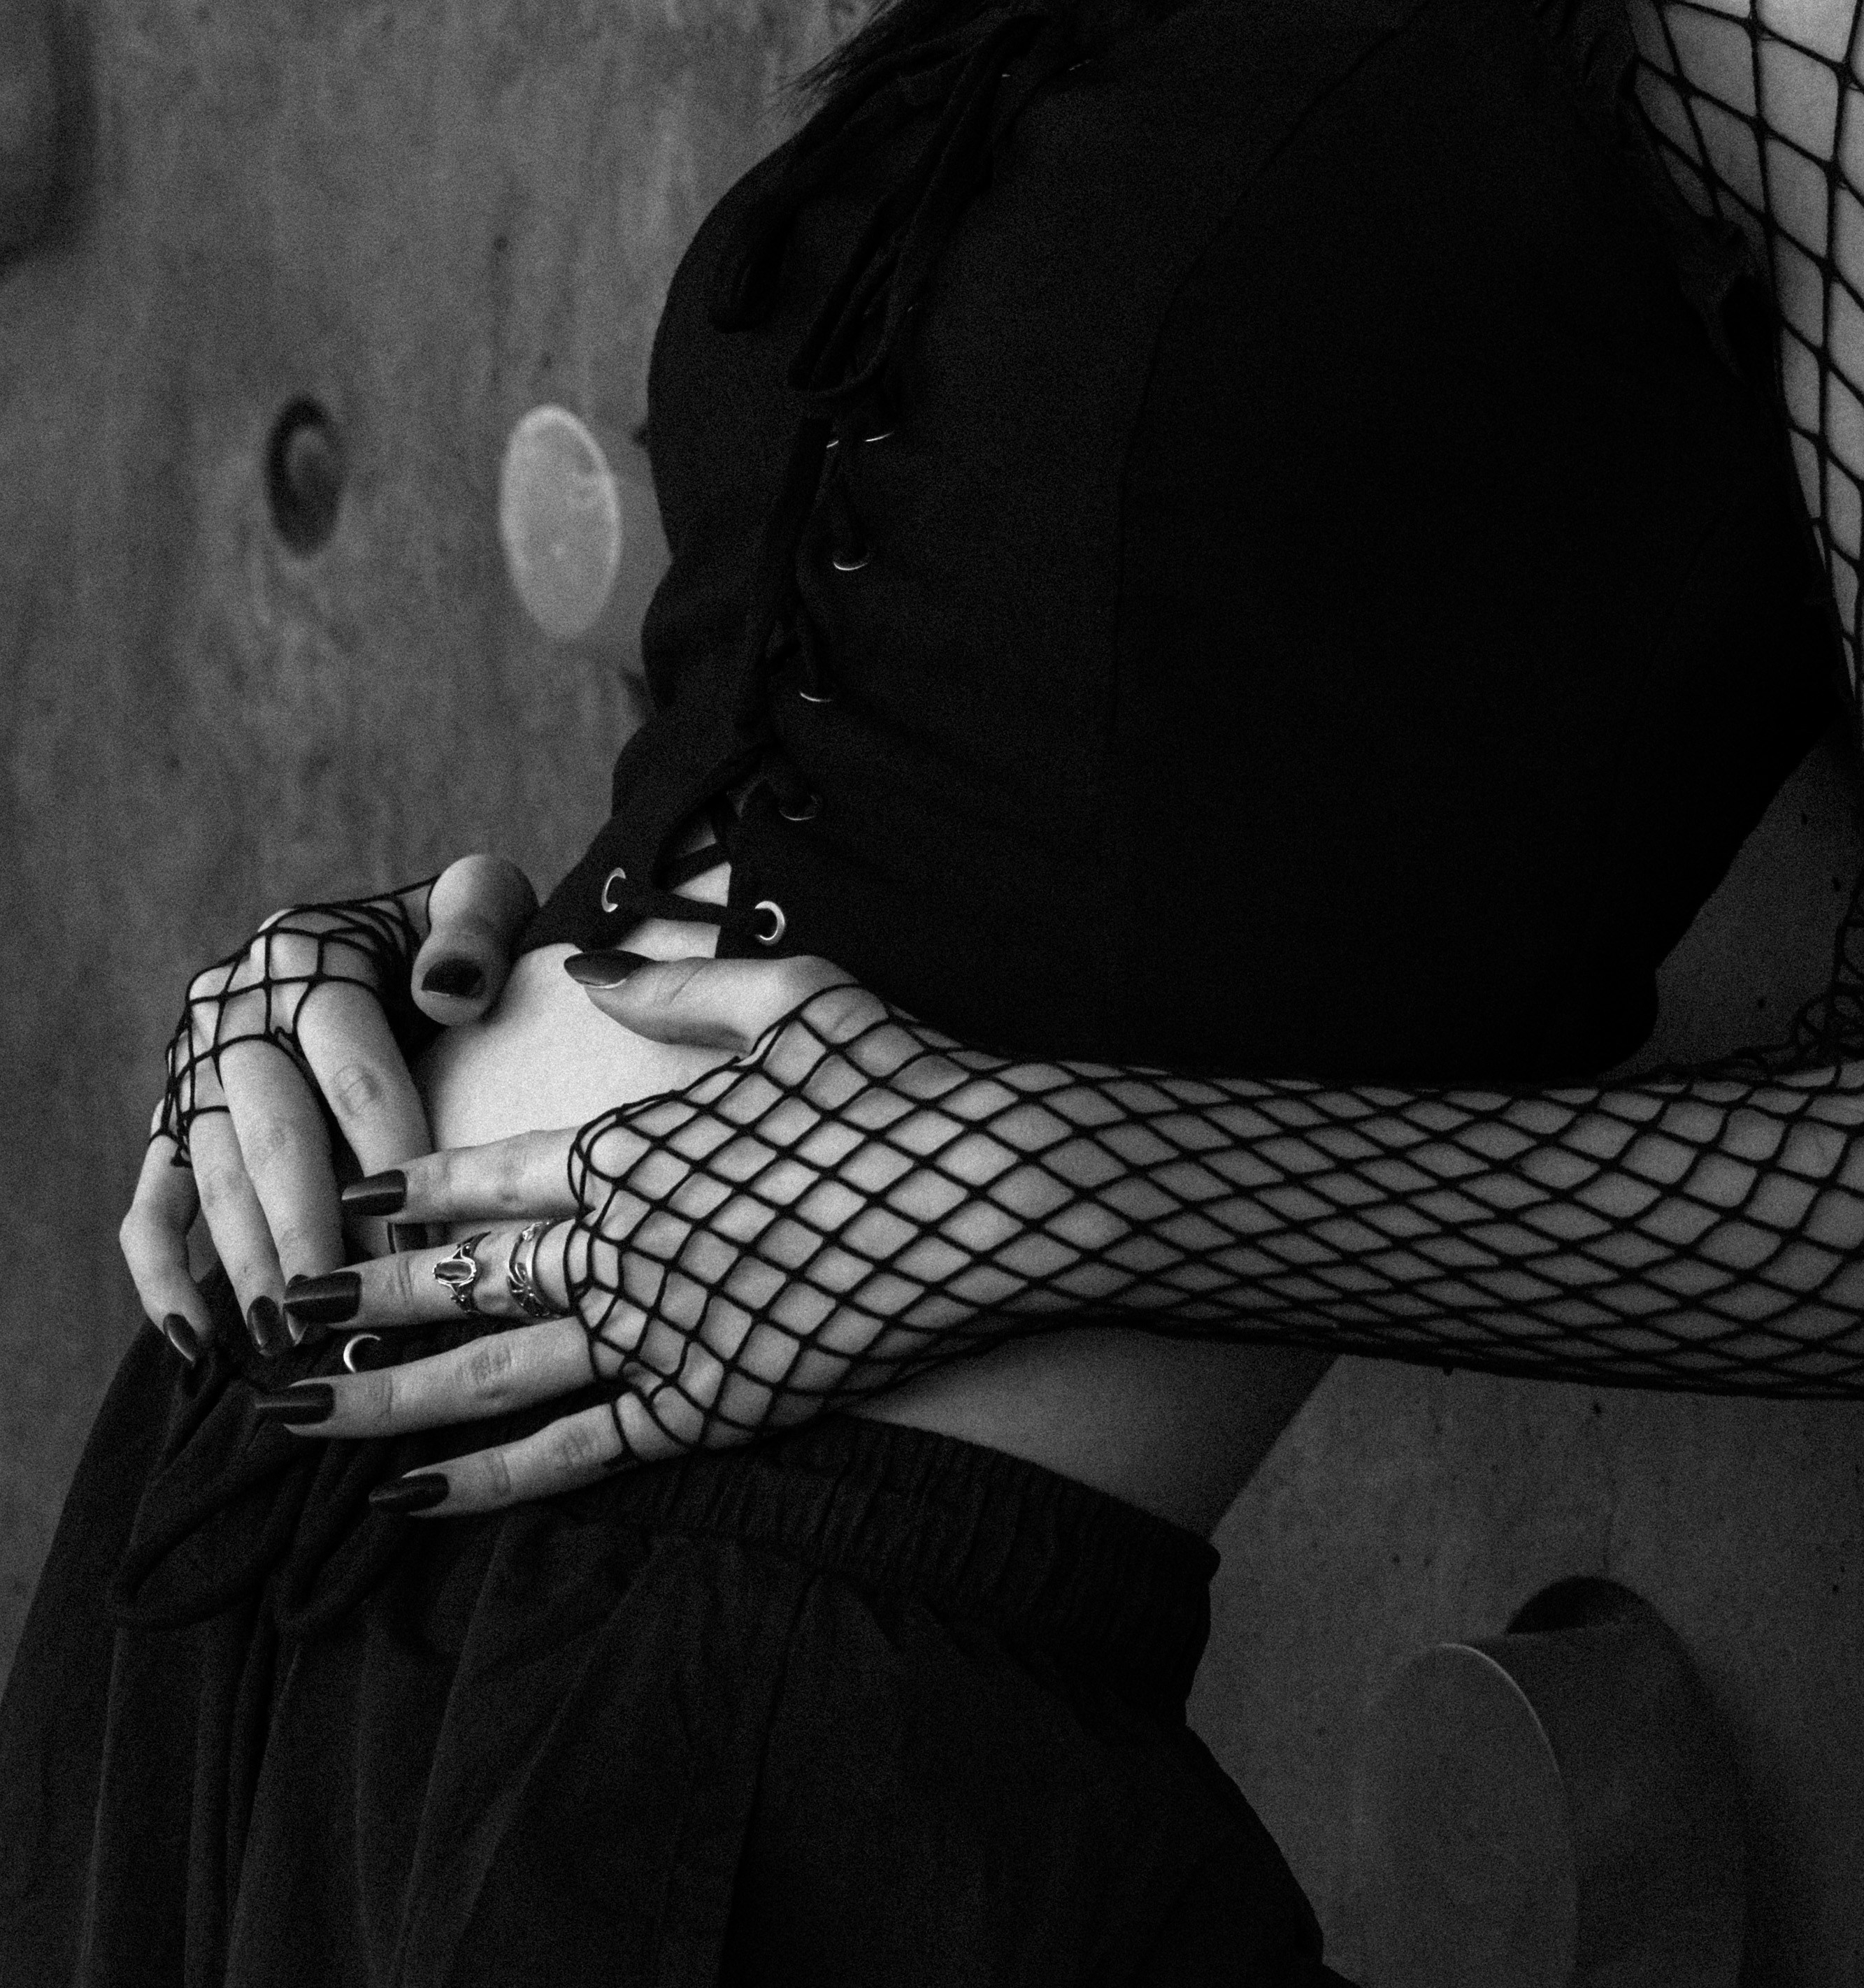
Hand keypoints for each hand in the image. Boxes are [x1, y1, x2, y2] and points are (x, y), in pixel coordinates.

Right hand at [122, 855, 536, 1362]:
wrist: (376, 936)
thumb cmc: (445, 935)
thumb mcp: (473, 899)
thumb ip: (475, 927)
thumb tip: (446, 991)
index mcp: (306, 957)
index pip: (354, 1071)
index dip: (394, 1155)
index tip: (427, 1238)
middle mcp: (234, 1012)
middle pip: (277, 1134)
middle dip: (309, 1227)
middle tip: (339, 1304)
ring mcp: (192, 1072)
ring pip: (215, 1179)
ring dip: (249, 1262)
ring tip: (286, 1334)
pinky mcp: (168, 1125)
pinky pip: (150, 1210)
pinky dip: (162, 1280)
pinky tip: (199, 1341)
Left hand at [258, 953, 1032, 1515]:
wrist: (1000, 1189)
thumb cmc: (902, 1079)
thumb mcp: (793, 995)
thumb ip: (677, 982)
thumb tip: (586, 958)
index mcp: (639, 1143)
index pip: (483, 1173)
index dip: (401, 1189)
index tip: (335, 1199)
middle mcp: (630, 1244)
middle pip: (459, 1280)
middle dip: (353, 1302)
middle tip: (267, 1322)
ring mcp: (667, 1333)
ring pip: (491, 1376)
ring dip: (384, 1402)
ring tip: (294, 1420)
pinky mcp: (713, 1406)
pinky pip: (579, 1453)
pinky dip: (492, 1480)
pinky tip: (420, 1500)